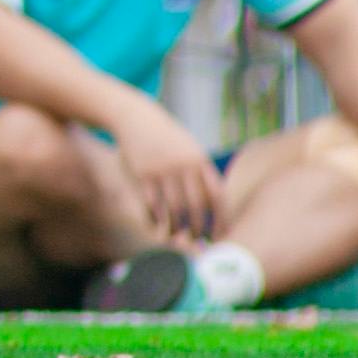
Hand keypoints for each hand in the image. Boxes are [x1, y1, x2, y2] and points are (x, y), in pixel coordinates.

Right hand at [110, 100, 226, 241]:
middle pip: (196, 207)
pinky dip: (155, 219)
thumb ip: (203, 174)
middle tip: (197, 240)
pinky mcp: (142, 174)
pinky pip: (152, 204)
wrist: (136, 118)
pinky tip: (156, 225)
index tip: (220, 235)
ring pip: (174, 210)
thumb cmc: (168, 139)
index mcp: (200, 160)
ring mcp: (162, 170)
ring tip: (175, 235)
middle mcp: (183, 166)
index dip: (222, 219)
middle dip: (198, 229)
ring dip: (175, 228)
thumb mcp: (190, 149)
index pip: (217, 196)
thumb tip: (215, 210)